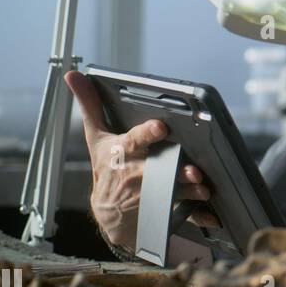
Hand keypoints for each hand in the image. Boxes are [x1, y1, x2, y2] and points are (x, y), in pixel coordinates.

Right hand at [64, 70, 217, 253]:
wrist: (110, 212)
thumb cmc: (106, 167)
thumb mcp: (95, 138)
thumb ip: (90, 105)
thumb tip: (73, 74)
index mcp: (122, 152)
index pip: (134, 141)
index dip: (147, 134)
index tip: (160, 127)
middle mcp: (136, 172)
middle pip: (159, 168)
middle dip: (175, 168)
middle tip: (192, 168)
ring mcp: (151, 192)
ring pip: (173, 189)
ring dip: (188, 188)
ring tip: (202, 185)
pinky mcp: (166, 207)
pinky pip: (185, 210)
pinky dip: (199, 212)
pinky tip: (212, 211)